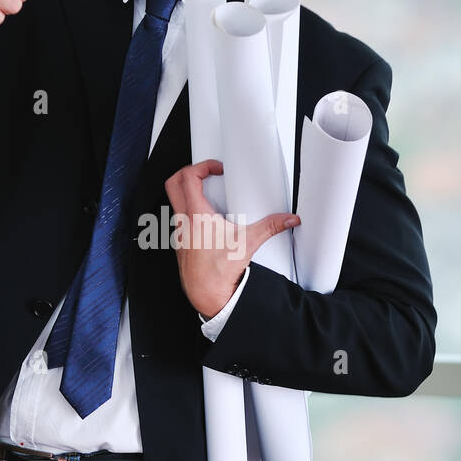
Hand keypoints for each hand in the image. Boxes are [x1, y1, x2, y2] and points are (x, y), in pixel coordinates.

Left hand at [164, 159, 299, 319]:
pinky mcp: (179, 242)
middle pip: (172, 183)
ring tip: (209, 196)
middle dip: (188, 172)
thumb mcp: (248, 243)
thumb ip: (270, 227)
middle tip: (206, 174)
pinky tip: (206, 221)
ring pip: (173, 201)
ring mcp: (178, 232)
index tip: (217, 169)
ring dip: (188, 193)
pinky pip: (178, 219)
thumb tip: (288, 219)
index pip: (189, 177)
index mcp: (197, 215)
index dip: (203, 166)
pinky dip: (189, 212)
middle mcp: (183, 221)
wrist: (207, 294)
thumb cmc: (219, 273)